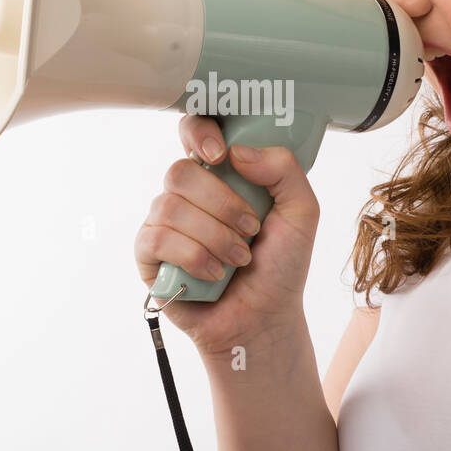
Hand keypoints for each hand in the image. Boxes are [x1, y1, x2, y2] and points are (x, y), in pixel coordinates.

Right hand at [133, 114, 319, 357]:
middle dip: (222, 204)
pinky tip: (214, 273)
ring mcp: (163, 224)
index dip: (199, 133)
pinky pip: (157, 238)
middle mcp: (186, 195)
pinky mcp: (149, 256)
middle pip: (180, 172)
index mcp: (218, 175)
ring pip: (170, 207)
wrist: (265, 318)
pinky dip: (193, 257)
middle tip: (251, 229)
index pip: (193, 132)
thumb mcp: (301, 212)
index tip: (221, 154)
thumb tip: (237, 152)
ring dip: (214, 236)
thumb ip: (284, 170)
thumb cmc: (280, 264)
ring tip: (238, 258)